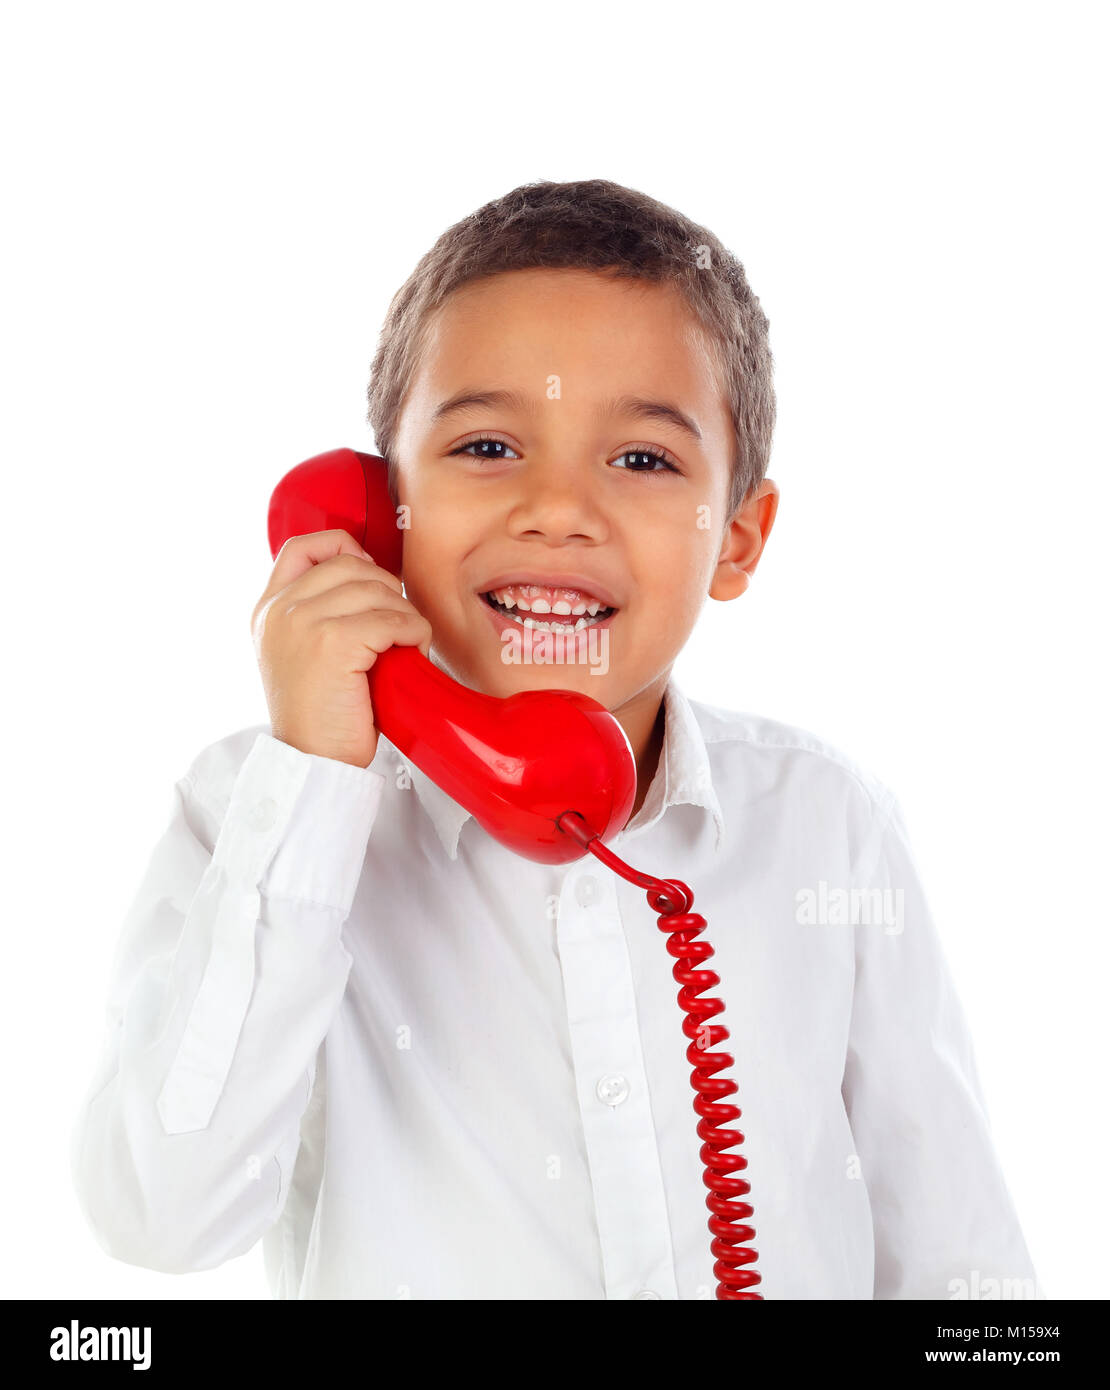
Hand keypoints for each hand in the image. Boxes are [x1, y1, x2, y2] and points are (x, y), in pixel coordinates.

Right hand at [250, 529, 431, 767]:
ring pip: (377, 589)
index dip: (344, 548)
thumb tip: (372, 580)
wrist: (313, 762)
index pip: (302, 546)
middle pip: (350, 563)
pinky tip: (409, 656)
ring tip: (404, 646)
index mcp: (268, 609)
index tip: (370, 579)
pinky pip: (392, 619)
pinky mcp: (333, 641)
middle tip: (396, 627)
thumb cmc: (323, 715)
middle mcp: (279, 609)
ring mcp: (303, 621)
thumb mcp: (304, 654)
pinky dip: (413, 634)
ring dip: (404, 615)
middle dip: (386, 590)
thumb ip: (318, 614)